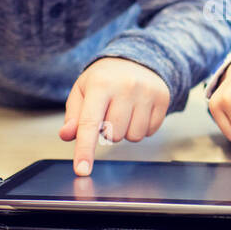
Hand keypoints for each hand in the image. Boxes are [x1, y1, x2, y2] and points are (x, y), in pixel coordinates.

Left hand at [60, 58, 169, 175]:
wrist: (136, 59)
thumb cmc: (105, 79)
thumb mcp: (82, 92)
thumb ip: (73, 116)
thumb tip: (67, 135)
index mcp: (101, 84)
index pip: (90, 123)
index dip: (85, 150)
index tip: (82, 170)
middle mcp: (126, 87)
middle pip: (113, 135)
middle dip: (107, 131)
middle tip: (108, 113)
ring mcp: (147, 93)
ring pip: (133, 136)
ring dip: (125, 131)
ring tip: (124, 111)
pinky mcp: (163, 99)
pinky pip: (149, 132)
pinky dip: (141, 127)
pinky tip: (138, 111)